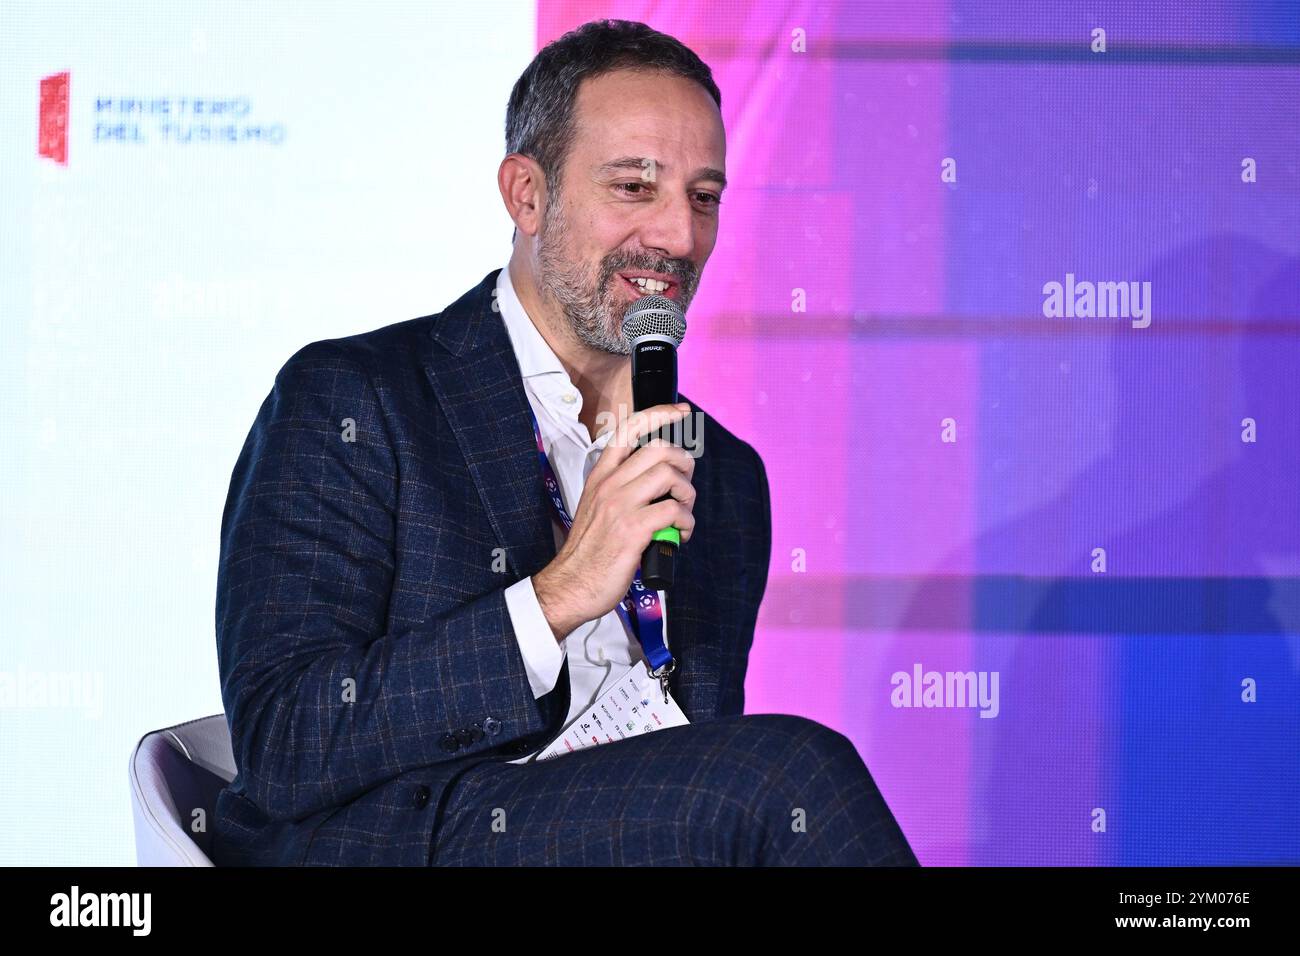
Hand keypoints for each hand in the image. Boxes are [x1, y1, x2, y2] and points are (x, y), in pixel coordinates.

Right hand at [533, 402, 695, 640]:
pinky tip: (679, 535)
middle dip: (684, 465)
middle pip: (660, 450)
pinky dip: (686, 523)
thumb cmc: (589, 551)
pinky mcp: (633, 530)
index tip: (681, 411)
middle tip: (684, 487)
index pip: (628, 429)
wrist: (572, 585)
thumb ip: (621, 489)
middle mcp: (610, 485)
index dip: (660, 414)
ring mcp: (620, 506)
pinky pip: (674, 511)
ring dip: (688, 495)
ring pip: (670, 476)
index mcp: (600, 476)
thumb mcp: (596, 507)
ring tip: (683, 515)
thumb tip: (658, 480)